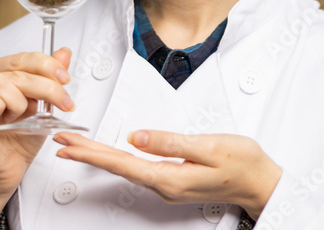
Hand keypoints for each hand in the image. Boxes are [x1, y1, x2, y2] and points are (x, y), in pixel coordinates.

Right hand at [0, 48, 74, 197]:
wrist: (10, 166)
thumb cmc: (22, 134)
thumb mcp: (44, 102)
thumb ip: (51, 76)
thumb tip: (64, 52)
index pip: (26, 57)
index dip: (49, 66)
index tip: (66, 80)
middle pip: (18, 69)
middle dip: (46, 87)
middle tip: (61, 103)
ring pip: (3, 83)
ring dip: (20, 104)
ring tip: (18, 117)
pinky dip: (0, 109)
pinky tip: (0, 120)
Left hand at [53, 130, 282, 219]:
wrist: (262, 182)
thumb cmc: (242, 162)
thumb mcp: (209, 147)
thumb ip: (171, 142)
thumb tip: (137, 137)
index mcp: (169, 177)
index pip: (122, 163)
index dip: (92, 152)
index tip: (68, 144)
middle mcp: (165, 185)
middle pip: (119, 168)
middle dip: (88, 154)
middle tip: (62, 142)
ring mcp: (170, 185)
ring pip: (128, 169)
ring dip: (102, 156)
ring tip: (80, 147)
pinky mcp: (176, 180)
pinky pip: (140, 169)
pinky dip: (121, 160)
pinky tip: (115, 154)